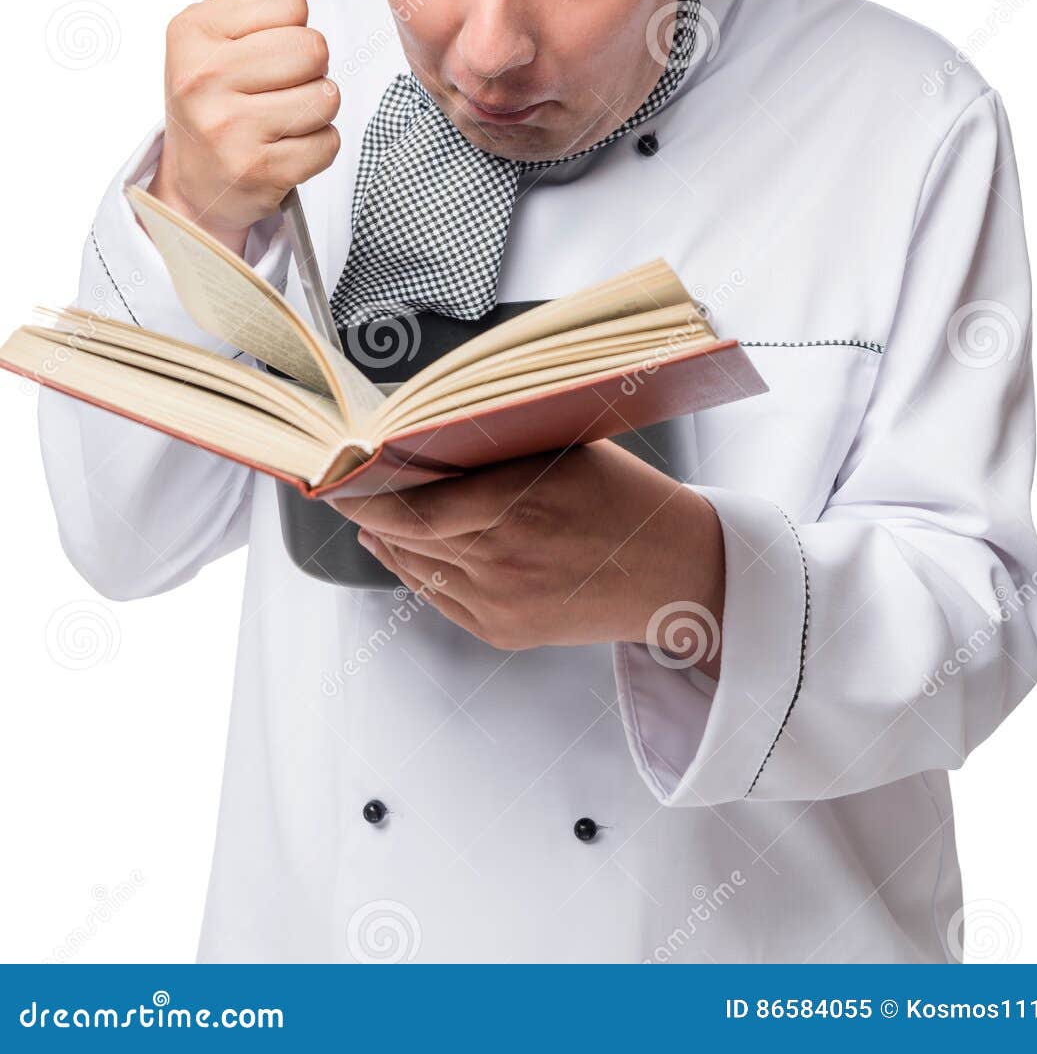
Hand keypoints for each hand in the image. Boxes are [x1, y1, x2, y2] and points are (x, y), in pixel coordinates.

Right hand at [146, 0, 340, 252]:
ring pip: (326, 96)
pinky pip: (328, 142)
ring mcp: (229, 128)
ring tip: (283, 113)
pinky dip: (317, 145)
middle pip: (312, 47)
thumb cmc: (214, 96)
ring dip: (315, 106)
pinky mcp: (258, 170)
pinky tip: (286, 146)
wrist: (197, 181)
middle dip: (309, 64)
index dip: (290, 20)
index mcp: (191, 32)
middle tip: (280, 82)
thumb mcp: (212, 31)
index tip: (265, 41)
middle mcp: (203, 78)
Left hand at [332, 439, 724, 676]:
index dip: (367, 494)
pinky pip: (437, 597)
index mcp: (521, 502)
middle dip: (367, 510)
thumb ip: (501, 443)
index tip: (341, 473)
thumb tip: (432, 429)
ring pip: (416, 567)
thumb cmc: (625, 499)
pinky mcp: (504, 631)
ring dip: (385, 539)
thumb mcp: (567, 449)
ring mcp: (502, 601)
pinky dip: (411, 569)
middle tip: (342, 486)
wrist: (673, 573)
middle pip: (406, 536)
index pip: (417, 507)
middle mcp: (506, 557)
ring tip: (366, 515)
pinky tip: (399, 548)